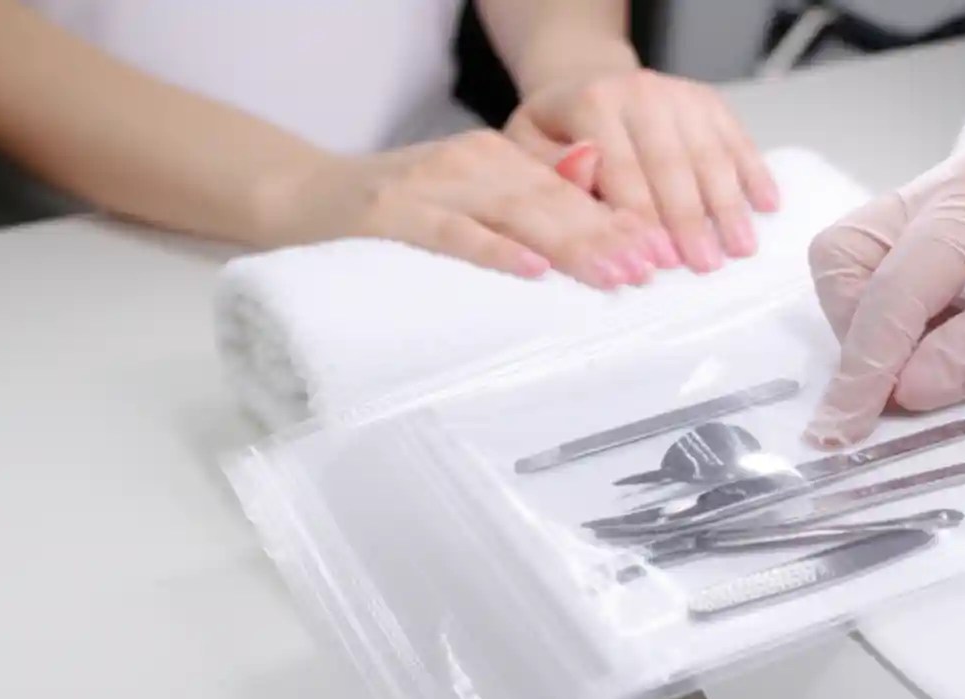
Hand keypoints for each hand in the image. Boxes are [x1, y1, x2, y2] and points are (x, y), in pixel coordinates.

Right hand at [271, 129, 655, 289]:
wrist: (304, 193)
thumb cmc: (394, 209)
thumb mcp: (467, 196)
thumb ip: (524, 201)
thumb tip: (592, 203)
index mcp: (496, 158)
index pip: (570, 190)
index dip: (617, 220)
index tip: (660, 252)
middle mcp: (473, 162)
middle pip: (553, 202)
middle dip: (607, 235)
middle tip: (652, 269)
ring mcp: (432, 184)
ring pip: (514, 214)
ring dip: (568, 244)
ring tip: (613, 273)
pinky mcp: (393, 213)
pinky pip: (452, 233)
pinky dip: (493, 251)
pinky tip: (531, 270)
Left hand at [506, 68, 780, 272]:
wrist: (585, 81)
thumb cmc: (556, 131)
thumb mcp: (530, 147)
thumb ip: (553, 174)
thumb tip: (587, 188)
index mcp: (594, 103)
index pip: (622, 169)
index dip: (642, 218)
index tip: (658, 261)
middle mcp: (642, 92)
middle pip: (671, 164)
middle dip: (690, 220)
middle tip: (705, 266)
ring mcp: (680, 94)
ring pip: (710, 154)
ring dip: (728, 205)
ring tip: (741, 248)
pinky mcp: (708, 101)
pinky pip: (737, 139)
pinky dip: (755, 173)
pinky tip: (769, 205)